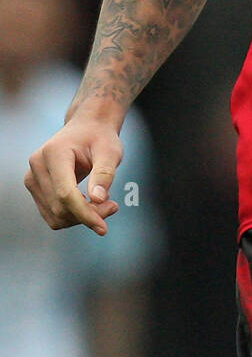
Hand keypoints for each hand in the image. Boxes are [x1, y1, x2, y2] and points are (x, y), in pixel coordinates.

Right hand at [25, 116, 122, 233]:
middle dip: (88, 215)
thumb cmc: (100, 138)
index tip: (104, 228)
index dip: (85, 214)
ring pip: (55, 216)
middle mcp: (37, 165)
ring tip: (104, 204)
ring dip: (80, 218)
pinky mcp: (35, 187)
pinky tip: (89, 205)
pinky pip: (52, 215)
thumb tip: (98, 200)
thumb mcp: (110, 152)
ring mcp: (32, 177)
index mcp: (54, 153)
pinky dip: (72, 216)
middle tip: (113, 206)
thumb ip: (104, 174)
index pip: (65, 194)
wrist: (87, 128)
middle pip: (60, 207)